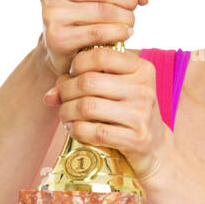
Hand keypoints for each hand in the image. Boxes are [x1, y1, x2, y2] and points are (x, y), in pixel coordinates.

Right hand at [39, 0, 148, 75]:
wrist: (63, 48)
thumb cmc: (85, 11)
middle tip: (133, 5)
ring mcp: (51, 13)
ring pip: (105, 11)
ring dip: (127, 17)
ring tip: (129, 20)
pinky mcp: (57, 38)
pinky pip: (99, 32)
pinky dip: (119, 33)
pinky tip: (125, 33)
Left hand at [44, 46, 173, 181]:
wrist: (155, 148)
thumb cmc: (129, 114)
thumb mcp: (118, 90)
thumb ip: (88, 81)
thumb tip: (49, 95)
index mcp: (143, 69)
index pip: (100, 55)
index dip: (77, 64)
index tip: (72, 75)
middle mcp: (144, 89)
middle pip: (88, 82)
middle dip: (66, 91)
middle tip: (62, 99)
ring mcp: (142, 115)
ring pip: (87, 107)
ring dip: (67, 112)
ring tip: (65, 115)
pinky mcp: (136, 139)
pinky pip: (94, 132)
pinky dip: (77, 130)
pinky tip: (74, 129)